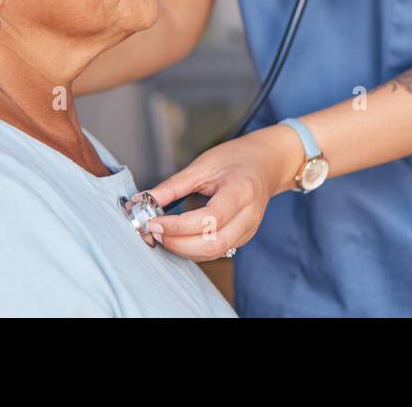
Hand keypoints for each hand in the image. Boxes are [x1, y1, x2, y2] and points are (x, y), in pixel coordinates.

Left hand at [141, 123, 300, 261]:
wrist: (268, 163)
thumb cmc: (238, 158)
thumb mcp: (204, 163)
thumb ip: (174, 185)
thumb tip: (144, 200)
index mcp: (241, 191)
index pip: (210, 219)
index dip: (179, 226)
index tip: (154, 221)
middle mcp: (248, 215)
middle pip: (213, 244)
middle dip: (178, 243)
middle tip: (154, 231)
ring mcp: (248, 229)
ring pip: (214, 252)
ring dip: (184, 249)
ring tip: (162, 235)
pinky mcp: (243, 237)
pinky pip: (217, 251)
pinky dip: (194, 249)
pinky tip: (178, 238)